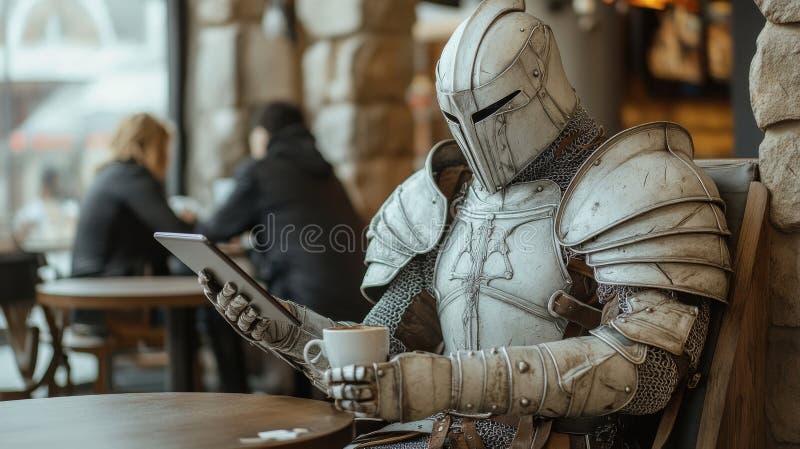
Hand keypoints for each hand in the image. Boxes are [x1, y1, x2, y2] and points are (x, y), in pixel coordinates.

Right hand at [198, 269, 294, 344]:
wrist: (279, 322)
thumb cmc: (262, 301)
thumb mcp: (255, 289)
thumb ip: (244, 282)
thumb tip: (236, 273)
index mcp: (226, 302)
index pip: (212, 292)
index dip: (207, 283)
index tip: (205, 273)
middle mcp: (231, 315)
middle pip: (226, 306)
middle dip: (228, 296)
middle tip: (232, 285)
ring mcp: (242, 327)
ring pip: (240, 320)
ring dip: (246, 314)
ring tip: (253, 307)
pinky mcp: (255, 336)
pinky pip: (256, 332)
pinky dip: (260, 325)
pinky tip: (266, 319)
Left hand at [325, 352, 453, 421]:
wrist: (447, 385)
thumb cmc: (427, 368)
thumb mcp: (403, 359)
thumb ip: (385, 365)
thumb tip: (371, 366)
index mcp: (385, 370)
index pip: (354, 371)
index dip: (339, 373)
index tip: (330, 372)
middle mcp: (384, 387)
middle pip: (351, 389)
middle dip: (335, 387)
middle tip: (326, 383)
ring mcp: (388, 403)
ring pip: (356, 405)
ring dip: (342, 401)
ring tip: (334, 398)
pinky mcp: (393, 414)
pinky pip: (369, 415)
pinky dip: (355, 412)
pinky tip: (348, 409)